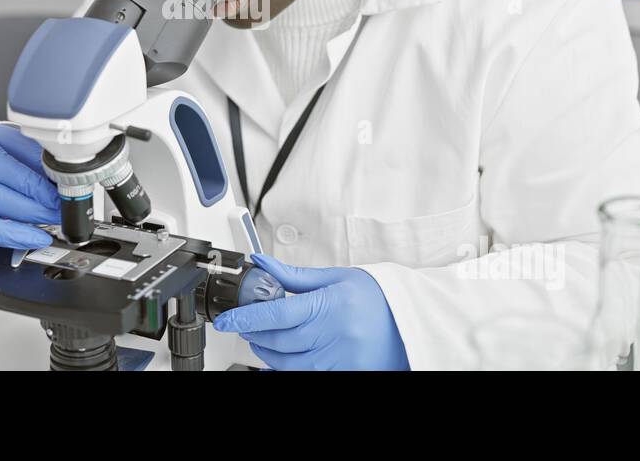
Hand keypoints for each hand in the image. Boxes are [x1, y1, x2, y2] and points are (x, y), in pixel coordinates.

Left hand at [212, 253, 409, 369]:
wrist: (412, 320)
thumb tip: (263, 263)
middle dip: (255, 335)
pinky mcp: (346, 373)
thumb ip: (295, 276)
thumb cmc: (376, 297)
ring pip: (289, 364)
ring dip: (268, 354)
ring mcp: (340, 359)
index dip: (246, 318)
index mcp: (330, 306)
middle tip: (245, 326)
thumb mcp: (336, 278)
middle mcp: (334, 335)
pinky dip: (287, 370)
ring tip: (262, 342)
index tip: (226, 320)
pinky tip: (279, 361)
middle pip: (279, 341)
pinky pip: (306, 376)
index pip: (276, 313)